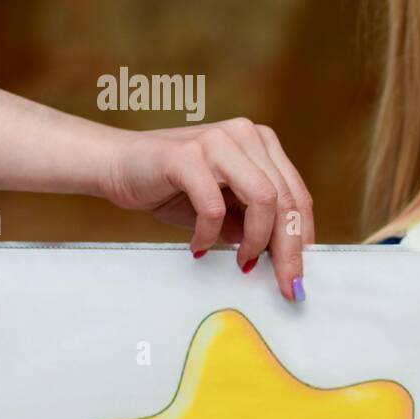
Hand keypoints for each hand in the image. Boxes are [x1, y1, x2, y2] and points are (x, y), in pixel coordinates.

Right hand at [98, 118, 314, 301]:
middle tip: (285, 284)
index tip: (300, 273)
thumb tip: (284, 260)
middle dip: (288, 248)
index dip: (302, 236)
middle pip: (286, 199)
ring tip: (242, 261)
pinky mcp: (187, 155)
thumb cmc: (174, 189)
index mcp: (261, 143)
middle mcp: (245, 134)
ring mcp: (218, 141)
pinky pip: (214, 206)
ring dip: (255, 240)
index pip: (296, 194)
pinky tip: (200, 246)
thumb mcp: (225, 210)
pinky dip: (211, 234)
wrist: (117, 165)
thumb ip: (253, 224)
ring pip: (263, 199)